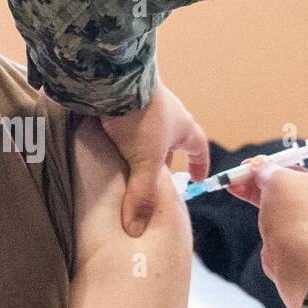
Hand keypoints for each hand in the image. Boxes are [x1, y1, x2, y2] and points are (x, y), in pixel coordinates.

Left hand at [99, 73, 209, 238]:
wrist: (114, 77)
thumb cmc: (140, 117)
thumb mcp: (144, 162)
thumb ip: (142, 195)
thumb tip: (137, 230)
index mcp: (182, 125)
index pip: (198, 147)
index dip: (199, 165)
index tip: (198, 178)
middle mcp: (168, 112)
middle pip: (171, 140)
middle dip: (165, 159)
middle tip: (157, 178)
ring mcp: (146, 101)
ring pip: (147, 129)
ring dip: (141, 146)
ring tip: (128, 164)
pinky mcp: (123, 96)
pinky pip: (126, 119)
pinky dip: (121, 133)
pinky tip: (108, 143)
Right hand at [226, 138, 307, 307]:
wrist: (301, 261)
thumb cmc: (299, 212)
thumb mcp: (278, 179)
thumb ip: (267, 169)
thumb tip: (258, 166)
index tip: (306, 148)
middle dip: (277, 170)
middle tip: (253, 165)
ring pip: (291, 196)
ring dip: (263, 186)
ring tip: (235, 180)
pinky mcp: (305, 237)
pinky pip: (284, 214)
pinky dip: (264, 204)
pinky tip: (238, 193)